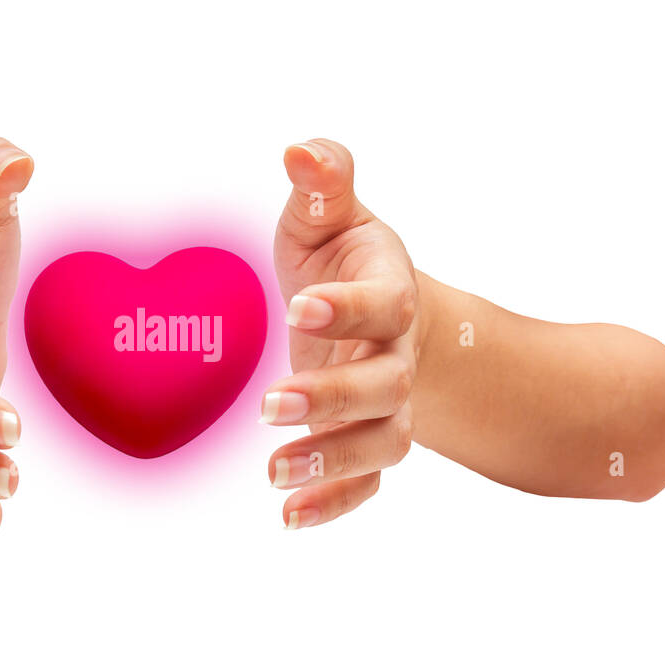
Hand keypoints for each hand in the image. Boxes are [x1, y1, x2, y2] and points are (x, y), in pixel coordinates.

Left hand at [264, 139, 421, 529]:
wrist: (380, 316)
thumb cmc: (344, 260)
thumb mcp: (331, 217)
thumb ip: (322, 184)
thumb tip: (297, 149)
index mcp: (391, 293)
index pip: (383, 304)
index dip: (347, 308)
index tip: (298, 306)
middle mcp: (396, 355)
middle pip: (386, 386)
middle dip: (332, 397)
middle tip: (268, 405)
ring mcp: (388, 405)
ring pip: (383, 442)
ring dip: (333, 459)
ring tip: (273, 473)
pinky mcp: (368, 438)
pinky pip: (368, 482)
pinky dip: (335, 501)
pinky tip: (289, 515)